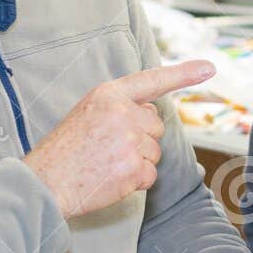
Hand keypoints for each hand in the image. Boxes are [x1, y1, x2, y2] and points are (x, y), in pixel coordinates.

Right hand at [24, 59, 212, 217]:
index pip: (151, 80)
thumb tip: (151, 112)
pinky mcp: (135, 168)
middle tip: (108, 149)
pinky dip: (136, 181)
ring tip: (105, 164)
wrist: (44, 184)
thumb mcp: (87, 114)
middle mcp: (122, 113)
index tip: (209, 67)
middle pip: (156, 125)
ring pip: (155, 152)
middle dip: (140, 138)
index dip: (183, 73)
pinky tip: (111, 179)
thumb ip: (119, 108)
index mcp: (108, 94)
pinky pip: (151, 174)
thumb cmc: (63, 152)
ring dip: (137, 161)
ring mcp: (130, 140)